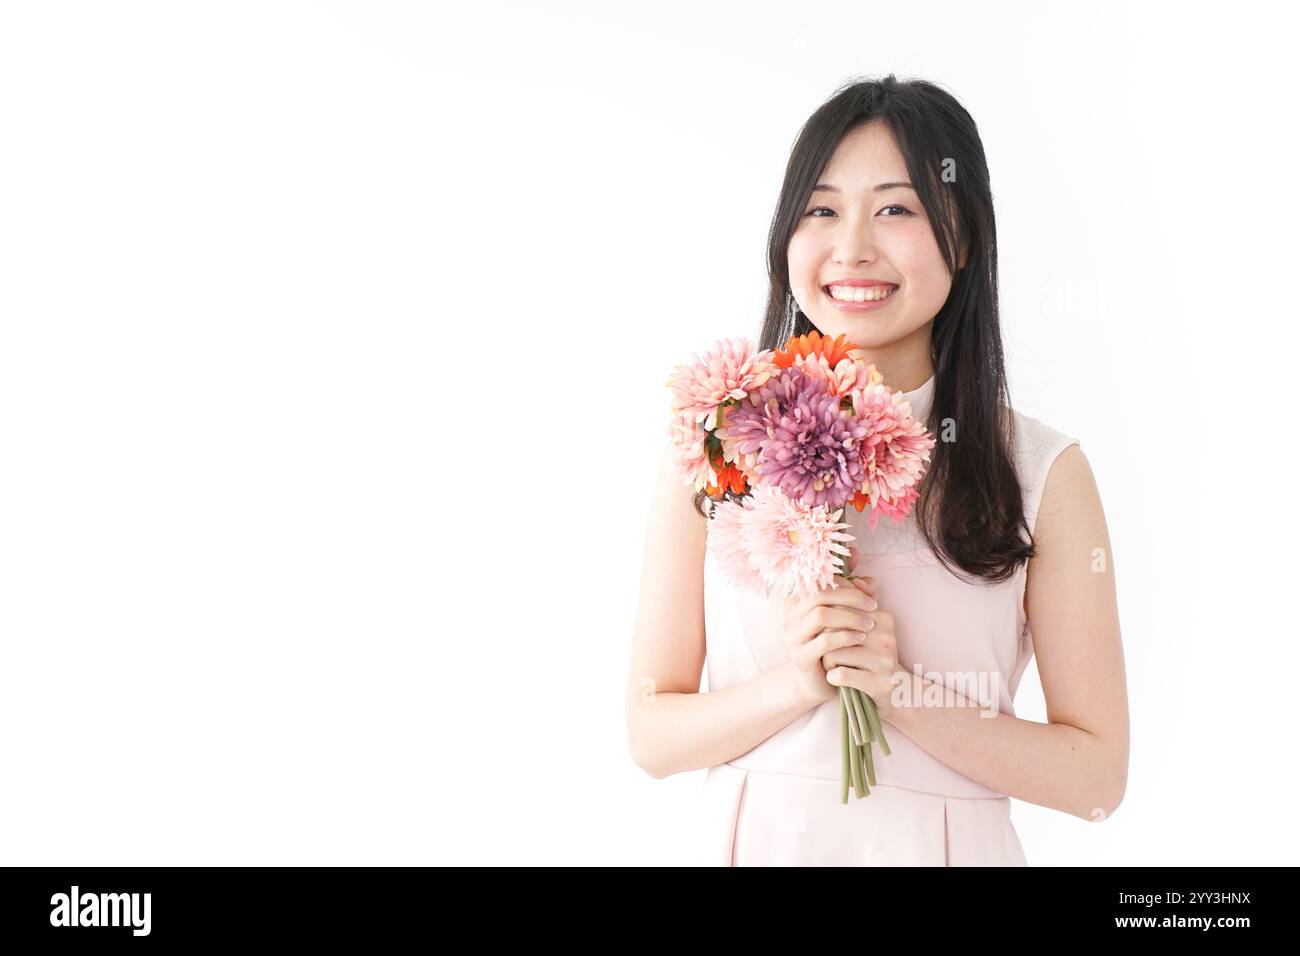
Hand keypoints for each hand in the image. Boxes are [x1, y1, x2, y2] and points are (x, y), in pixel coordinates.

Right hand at [781, 546, 878, 708]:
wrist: (817, 681)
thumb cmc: (831, 641)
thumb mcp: (841, 611)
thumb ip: (849, 583)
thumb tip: (855, 551)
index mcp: (796, 600)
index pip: (819, 581)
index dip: (846, 583)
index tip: (869, 591)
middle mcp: (789, 615)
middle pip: (819, 595)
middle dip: (850, 597)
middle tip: (873, 605)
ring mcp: (792, 637)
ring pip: (820, 615)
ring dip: (850, 617)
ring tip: (870, 623)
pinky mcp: (801, 657)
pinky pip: (825, 641)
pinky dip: (847, 636)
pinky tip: (861, 637)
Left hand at [821, 547, 902, 718]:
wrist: (896, 692)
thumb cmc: (875, 654)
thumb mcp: (871, 625)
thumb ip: (862, 597)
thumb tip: (853, 576)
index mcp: (884, 619)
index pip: (841, 610)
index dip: (829, 622)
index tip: (832, 631)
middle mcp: (886, 638)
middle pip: (835, 630)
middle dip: (826, 640)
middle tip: (830, 649)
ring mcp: (883, 662)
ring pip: (834, 653)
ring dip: (828, 662)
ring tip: (837, 665)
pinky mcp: (876, 684)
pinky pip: (839, 675)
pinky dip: (833, 678)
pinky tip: (839, 679)